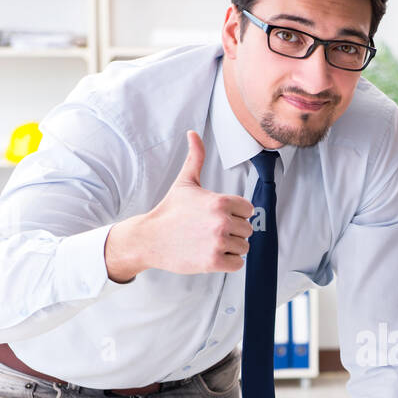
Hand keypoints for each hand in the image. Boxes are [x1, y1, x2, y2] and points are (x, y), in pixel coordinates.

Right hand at [105, 131, 254, 280]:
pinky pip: (238, 263)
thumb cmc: (169, 211)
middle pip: (247, 229)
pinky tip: (212, 255)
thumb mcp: (185, 182)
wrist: (149, 238)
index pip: (248, 210)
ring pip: (244, 247)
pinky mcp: (214, 261)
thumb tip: (193, 133)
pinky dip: (229, 262)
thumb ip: (196, 157)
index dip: (235, 213)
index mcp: (220, 201)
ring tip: (210, 242)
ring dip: (230, 247)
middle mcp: (222, 221)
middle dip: (233, 231)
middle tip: (210, 231)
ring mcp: (218, 242)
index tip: (218, 216)